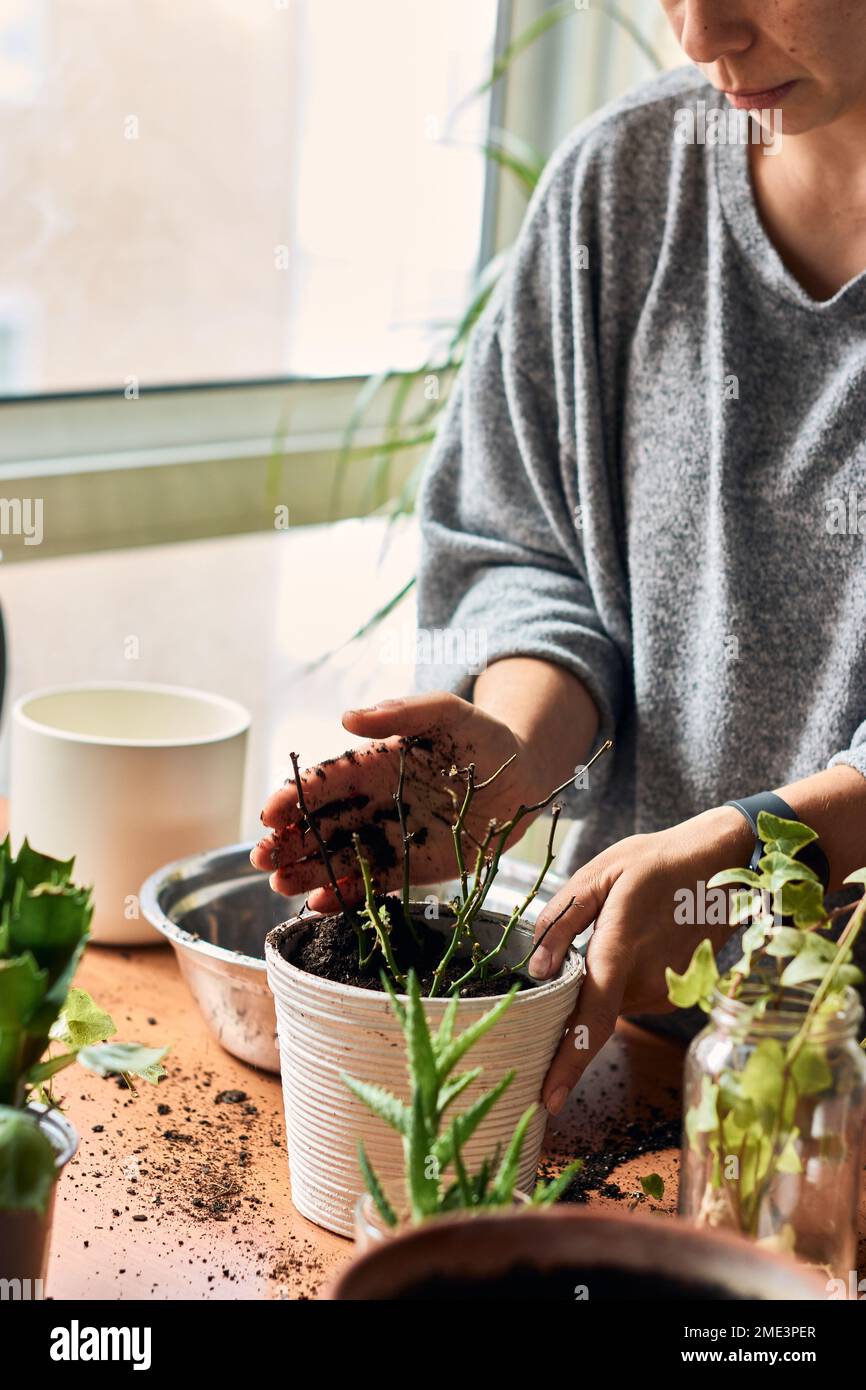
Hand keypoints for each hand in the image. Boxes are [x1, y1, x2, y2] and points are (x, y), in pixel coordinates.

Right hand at [251, 691, 543, 910]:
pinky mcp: (409, 868)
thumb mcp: (446, 713)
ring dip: (305, 871)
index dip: (294, 796)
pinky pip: (370, 884)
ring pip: (335, 858)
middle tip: (261, 859)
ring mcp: (387, 837)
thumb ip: (402, 711)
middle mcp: (370, 803)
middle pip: (317, 824)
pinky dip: (344, 896)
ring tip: (279, 886)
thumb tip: (347, 717)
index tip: (270, 812)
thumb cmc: (482, 738)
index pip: (323, 782)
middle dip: (286, 841)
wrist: (522, 779)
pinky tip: (318, 905)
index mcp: (370, 765)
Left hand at [530, 806, 753, 1114]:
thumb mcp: (599, 874)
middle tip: (559, 976)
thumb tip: (537, 970)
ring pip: (611, 1004)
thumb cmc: (656, 862)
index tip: (547, 1100)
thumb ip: (561, 921)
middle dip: (569, 1007)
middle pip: (592, 1013)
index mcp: (620, 948)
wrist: (724, 863)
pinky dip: (620, 981)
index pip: (590, 1019)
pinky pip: (631, 996)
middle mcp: (647, 980)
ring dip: (598, 986)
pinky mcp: (677, 992)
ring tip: (609, 934)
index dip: (568, 1063)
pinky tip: (631, 943)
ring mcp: (666, 990)